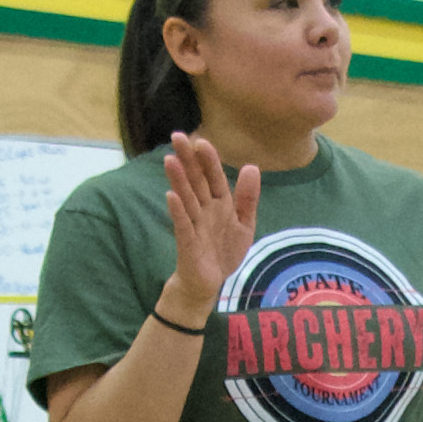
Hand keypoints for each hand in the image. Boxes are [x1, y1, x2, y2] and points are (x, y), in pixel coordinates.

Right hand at [160, 130, 261, 317]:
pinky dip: (177, 211)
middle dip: (187, 160)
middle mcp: (205, 211)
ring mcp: (195, 225)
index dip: (208, 160)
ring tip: (169, 160)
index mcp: (220, 204)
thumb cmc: (223, 252)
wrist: (209, 284)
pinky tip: (171, 197)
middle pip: (196, 182)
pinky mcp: (187, 243)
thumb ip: (248, 198)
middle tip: (176, 137)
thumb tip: (252, 167)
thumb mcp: (244, 225)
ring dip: (178, 180)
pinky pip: (182, 225)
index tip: (201, 141)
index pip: (214, 177)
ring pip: (186, 199)